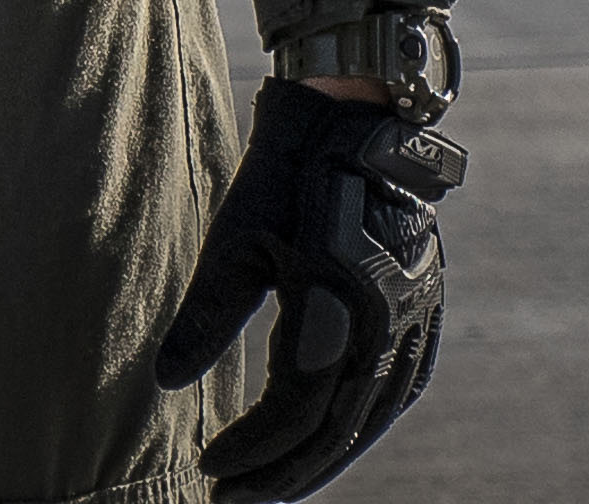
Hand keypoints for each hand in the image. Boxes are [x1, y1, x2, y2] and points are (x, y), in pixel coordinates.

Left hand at [154, 80, 468, 500]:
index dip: (253, 447)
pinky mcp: (423, 312)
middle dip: (284, 474)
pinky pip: (398, 390)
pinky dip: (364, 425)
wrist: (359, 124)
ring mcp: (413, 320)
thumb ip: (206, 317)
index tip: (209, 469)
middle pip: (336, 429)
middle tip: (234, 501)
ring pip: (371, 418)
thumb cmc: (284, 176)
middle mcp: (385, 323)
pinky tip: (335, 443)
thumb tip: (165, 383)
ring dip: (324, 459)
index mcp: (335, 303)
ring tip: (276, 485)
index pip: (294, 407)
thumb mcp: (233, 241)